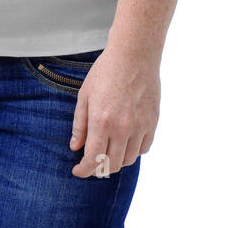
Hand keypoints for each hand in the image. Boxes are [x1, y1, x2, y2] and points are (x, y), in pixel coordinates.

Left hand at [69, 45, 159, 177]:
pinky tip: (124, 143)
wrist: (134, 56)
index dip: (84, 171)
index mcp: (101, 121)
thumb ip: (79, 125)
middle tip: (90, 164)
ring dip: (116, 161)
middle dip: (98, 169)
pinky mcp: (152, 123)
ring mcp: (140, 127)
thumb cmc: (105, 72)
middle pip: (111, 165)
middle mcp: (122, 128)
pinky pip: (143, 148)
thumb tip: (75, 147)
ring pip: (129, 160)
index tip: (78, 171)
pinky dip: (132, 151)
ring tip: (107, 152)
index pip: (93, 160)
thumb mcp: (84, 95)